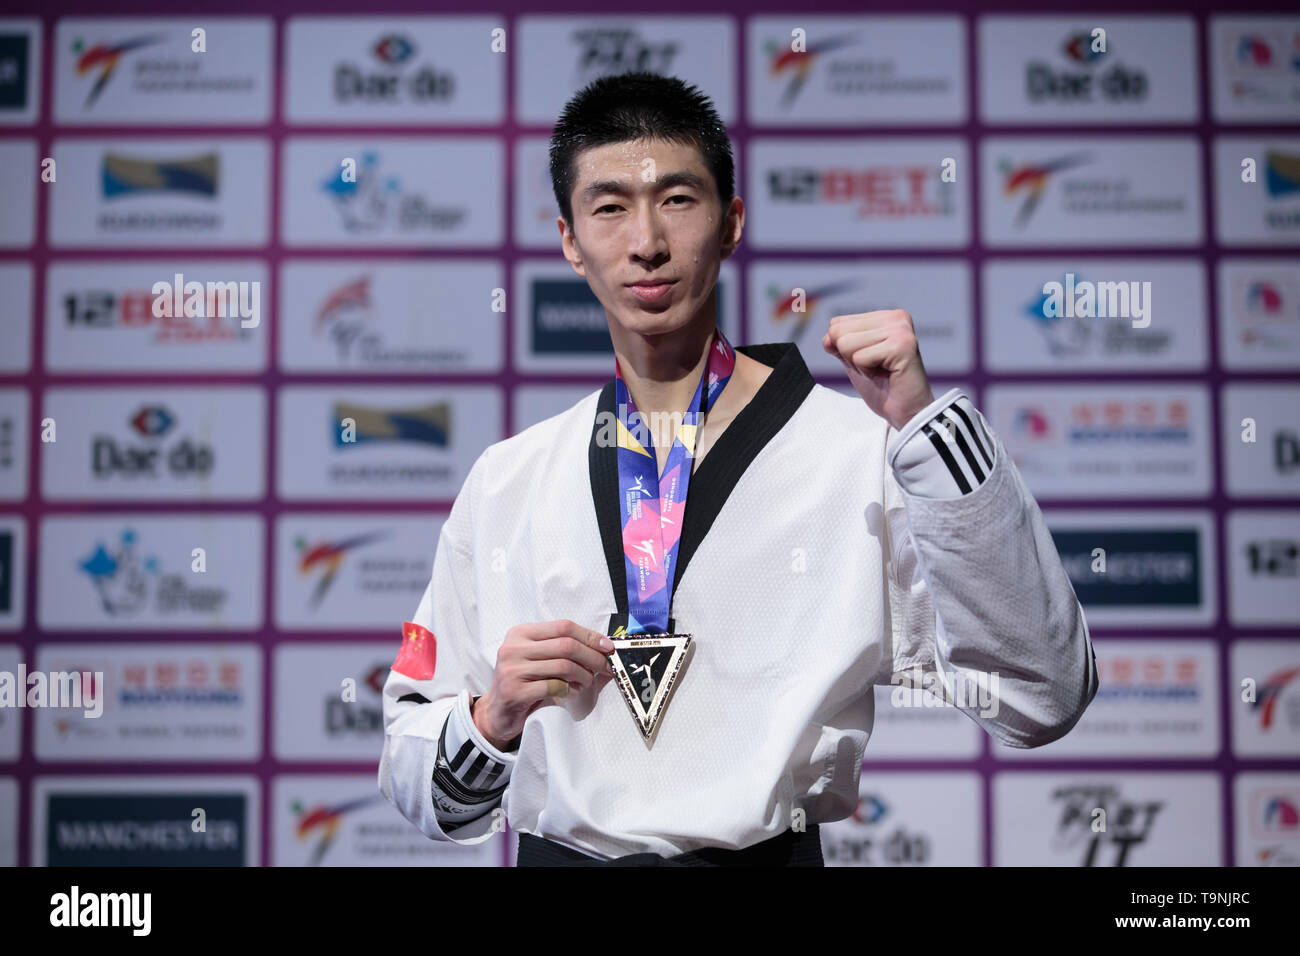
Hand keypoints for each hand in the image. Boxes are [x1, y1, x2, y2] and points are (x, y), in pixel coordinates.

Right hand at [473, 620, 614, 749]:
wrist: (499, 710)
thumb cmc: (525, 682)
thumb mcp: (542, 660)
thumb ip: (568, 652)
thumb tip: (605, 650)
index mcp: (521, 633)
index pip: (563, 627)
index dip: (589, 636)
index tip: (607, 647)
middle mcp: (514, 648)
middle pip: (566, 645)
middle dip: (592, 657)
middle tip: (605, 666)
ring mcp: (512, 669)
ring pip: (563, 666)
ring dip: (583, 676)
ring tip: (587, 682)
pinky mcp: (515, 691)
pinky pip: (554, 687)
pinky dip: (570, 690)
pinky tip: (571, 693)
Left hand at [822, 309, 934, 431]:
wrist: (906, 412)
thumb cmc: (884, 388)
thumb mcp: (854, 362)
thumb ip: (839, 345)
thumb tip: (827, 337)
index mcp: (885, 316)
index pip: (837, 323)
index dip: (845, 350)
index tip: (870, 361)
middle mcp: (896, 318)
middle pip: (839, 332)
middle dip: (851, 357)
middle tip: (876, 369)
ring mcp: (900, 330)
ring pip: (846, 343)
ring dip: (860, 365)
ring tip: (882, 371)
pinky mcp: (901, 346)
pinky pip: (860, 357)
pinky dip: (867, 372)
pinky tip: (887, 375)